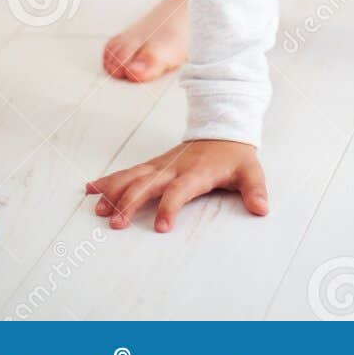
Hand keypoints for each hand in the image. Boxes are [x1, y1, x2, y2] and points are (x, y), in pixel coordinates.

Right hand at [85, 139, 267, 232]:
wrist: (223, 127)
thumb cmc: (234, 156)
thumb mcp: (250, 171)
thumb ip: (255, 189)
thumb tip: (262, 209)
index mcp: (197, 171)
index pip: (180, 189)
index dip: (171, 206)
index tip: (161, 227)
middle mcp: (174, 167)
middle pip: (148, 184)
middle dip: (130, 202)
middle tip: (115, 223)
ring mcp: (161, 164)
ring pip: (133, 176)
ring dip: (114, 191)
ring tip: (98, 208)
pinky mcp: (153, 165)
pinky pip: (128, 172)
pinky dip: (109, 179)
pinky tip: (90, 188)